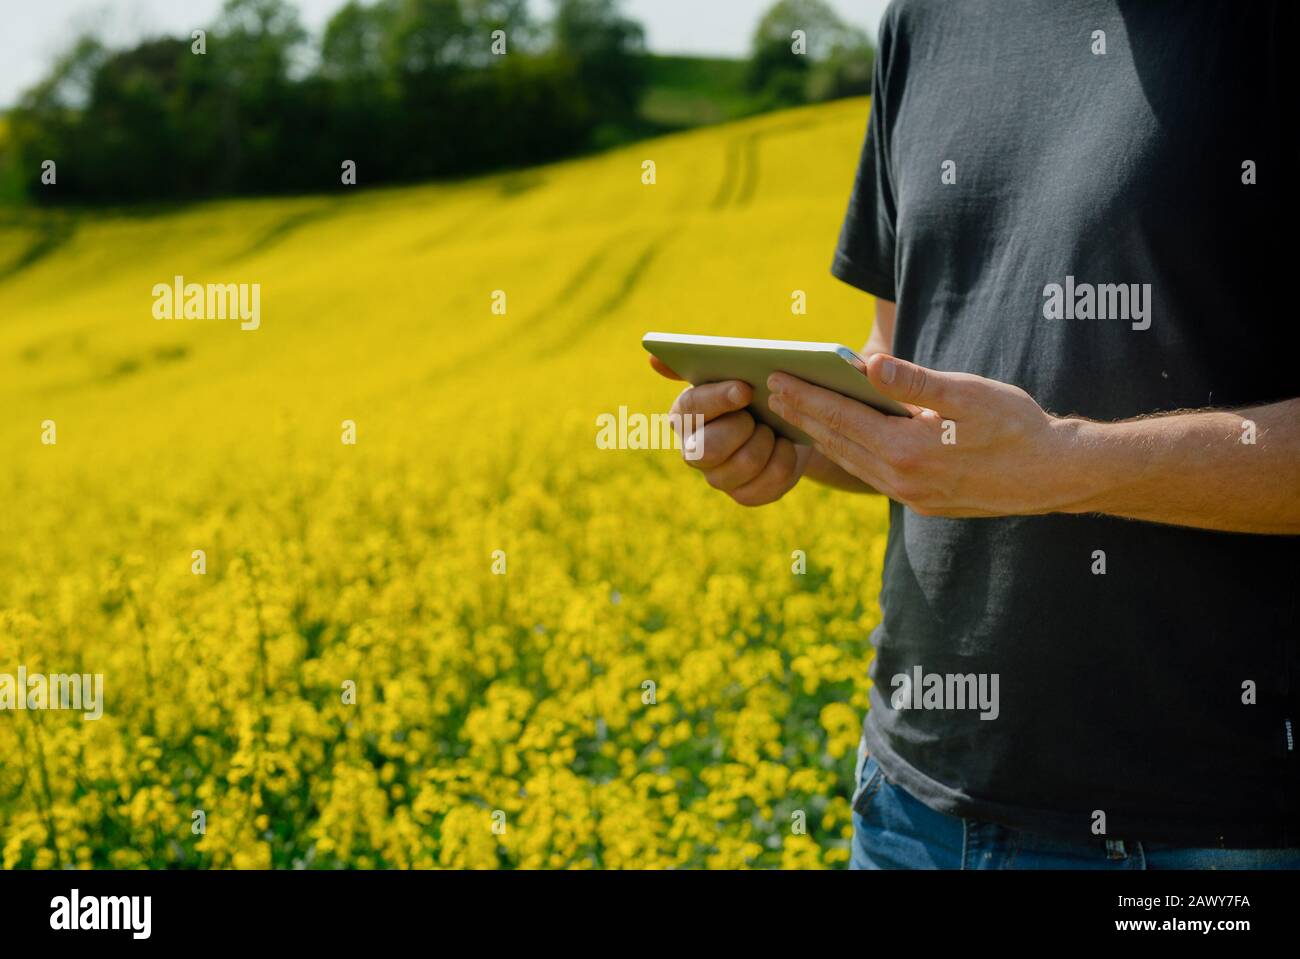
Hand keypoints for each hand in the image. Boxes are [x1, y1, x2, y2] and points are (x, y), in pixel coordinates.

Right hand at [650, 356, 810, 505]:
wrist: (785, 427)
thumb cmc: (753, 395)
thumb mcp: (734, 375)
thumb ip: (697, 364)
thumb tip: (651, 358)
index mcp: (685, 415)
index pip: (692, 408)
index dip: (719, 399)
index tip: (745, 389)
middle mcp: (692, 450)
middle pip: (710, 448)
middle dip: (742, 429)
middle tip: (759, 417)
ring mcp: (718, 477)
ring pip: (746, 463)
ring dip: (768, 441)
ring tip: (772, 429)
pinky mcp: (744, 495)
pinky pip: (769, 483)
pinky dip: (785, 460)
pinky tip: (784, 446)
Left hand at [766, 354, 1076, 517]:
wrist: (1055, 475)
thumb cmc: (1017, 425)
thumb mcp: (968, 394)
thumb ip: (915, 382)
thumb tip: (868, 364)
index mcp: (907, 450)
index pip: (840, 417)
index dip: (805, 395)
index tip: (777, 377)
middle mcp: (901, 480)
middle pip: (836, 441)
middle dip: (802, 414)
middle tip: (771, 391)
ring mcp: (910, 496)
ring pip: (851, 462)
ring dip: (820, 436)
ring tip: (795, 413)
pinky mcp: (923, 503)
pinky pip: (870, 475)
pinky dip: (847, 455)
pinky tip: (838, 441)